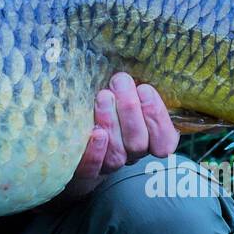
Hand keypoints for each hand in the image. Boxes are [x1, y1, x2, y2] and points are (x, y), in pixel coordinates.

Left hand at [59, 73, 179, 202]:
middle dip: (131, 109)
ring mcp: (107, 166)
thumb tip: (131, 60)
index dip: (158, 117)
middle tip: (121, 81)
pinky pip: (92, 168)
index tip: (145, 89)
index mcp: (146, 140)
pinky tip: (95, 132)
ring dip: (112, 122)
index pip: (164, 140)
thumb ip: (131, 88)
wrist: (69, 147)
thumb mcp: (122, 98)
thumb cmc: (103, 109)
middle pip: (138, 142)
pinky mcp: (84, 173)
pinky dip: (96, 151)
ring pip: (118, 153)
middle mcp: (129, 155)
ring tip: (104, 96)